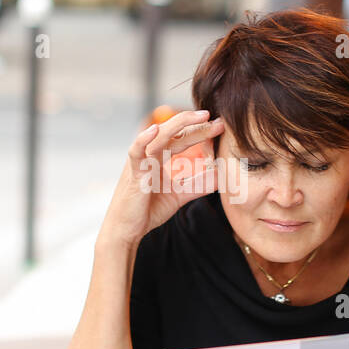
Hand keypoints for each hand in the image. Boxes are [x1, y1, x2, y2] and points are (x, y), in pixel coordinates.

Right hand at [100, 109, 223, 247]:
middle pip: (175, 133)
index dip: (200, 131)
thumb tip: (221, 176)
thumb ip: (197, 185)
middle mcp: (149, 155)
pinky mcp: (133, 174)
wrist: (126, 231)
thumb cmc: (147, 211)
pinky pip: (136, 152)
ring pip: (160, 136)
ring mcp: (140, 162)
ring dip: (180, 125)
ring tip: (201, 118)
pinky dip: (143, 140)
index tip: (219, 127)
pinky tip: (155, 130)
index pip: (182, 138)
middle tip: (218, 121)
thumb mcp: (179, 195)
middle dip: (197, 125)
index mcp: (159, 157)